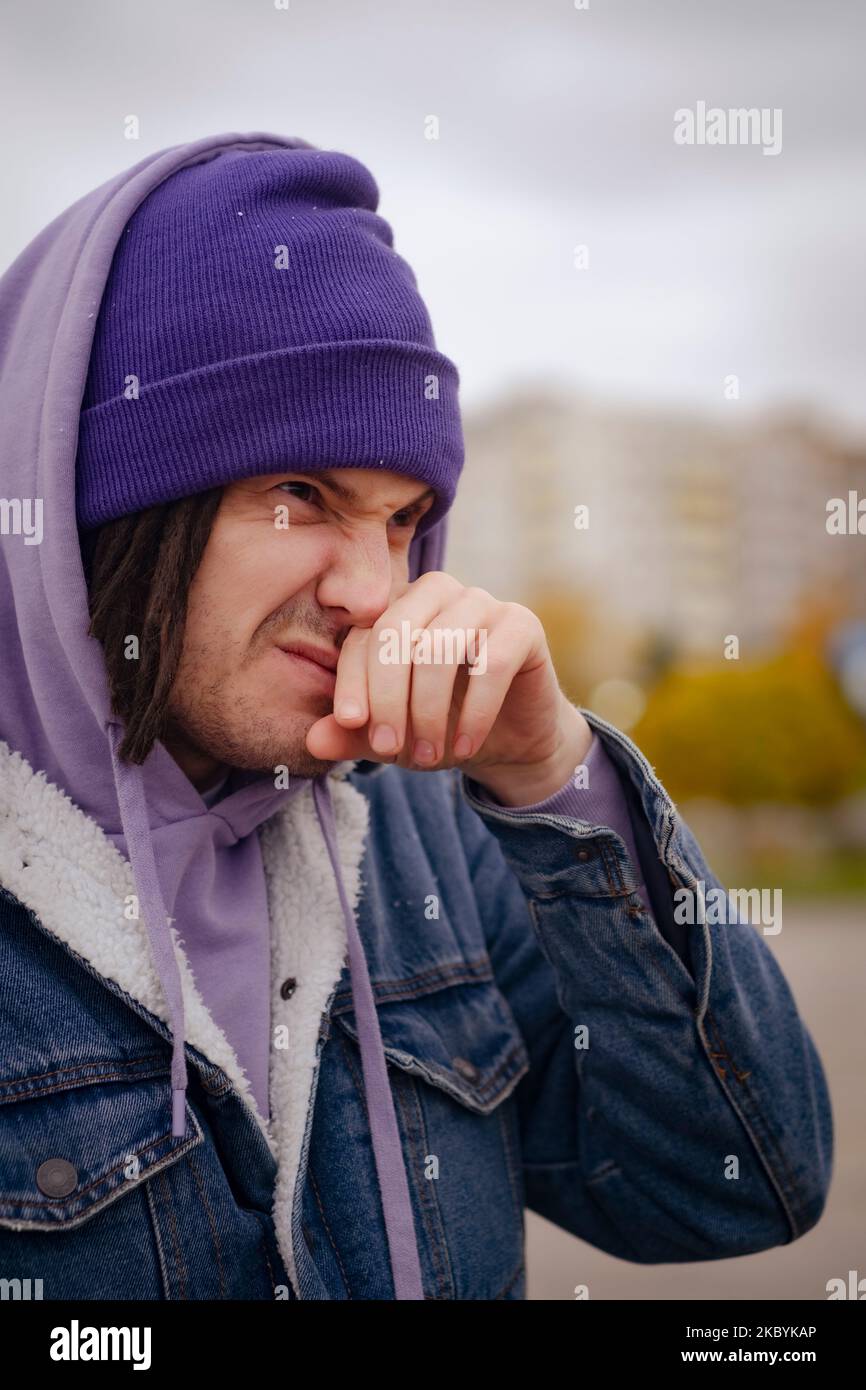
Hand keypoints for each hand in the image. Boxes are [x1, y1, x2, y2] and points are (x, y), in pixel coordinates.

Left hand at [305, 571, 592, 804]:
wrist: (510, 740)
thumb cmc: (443, 725)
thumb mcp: (392, 735)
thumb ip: (353, 734)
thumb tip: (314, 740)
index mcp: (396, 608)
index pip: (362, 636)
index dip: (351, 681)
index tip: (350, 724)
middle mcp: (436, 593)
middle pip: (395, 632)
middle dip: (388, 698)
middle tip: (390, 749)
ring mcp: (482, 602)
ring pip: (439, 646)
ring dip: (429, 711)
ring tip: (429, 756)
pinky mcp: (522, 624)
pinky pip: (492, 662)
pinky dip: (475, 712)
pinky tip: (465, 746)